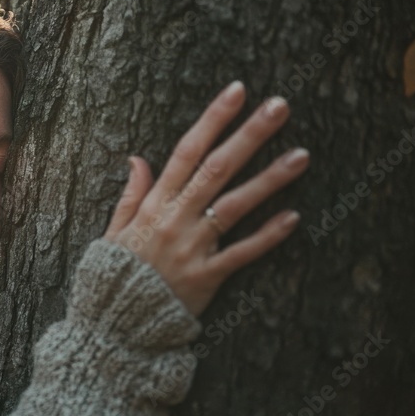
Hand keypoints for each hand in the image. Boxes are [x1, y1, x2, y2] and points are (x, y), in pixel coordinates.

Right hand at [102, 80, 309, 316]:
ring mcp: (193, 247)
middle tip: (280, 106)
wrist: (114, 324)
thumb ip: (130, 195)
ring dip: (269, 179)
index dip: (212, 119)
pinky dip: (267, 236)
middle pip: (217, 169)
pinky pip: (242, 254)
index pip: (185, 151)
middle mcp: (175, 219)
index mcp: (153, 204)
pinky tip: (294, 217)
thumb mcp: (113, 231)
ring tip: (301, 155)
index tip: (236, 91)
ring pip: (235, 206)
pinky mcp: (207, 277)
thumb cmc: (113, 275)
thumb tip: (137, 158)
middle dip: (249, 135)